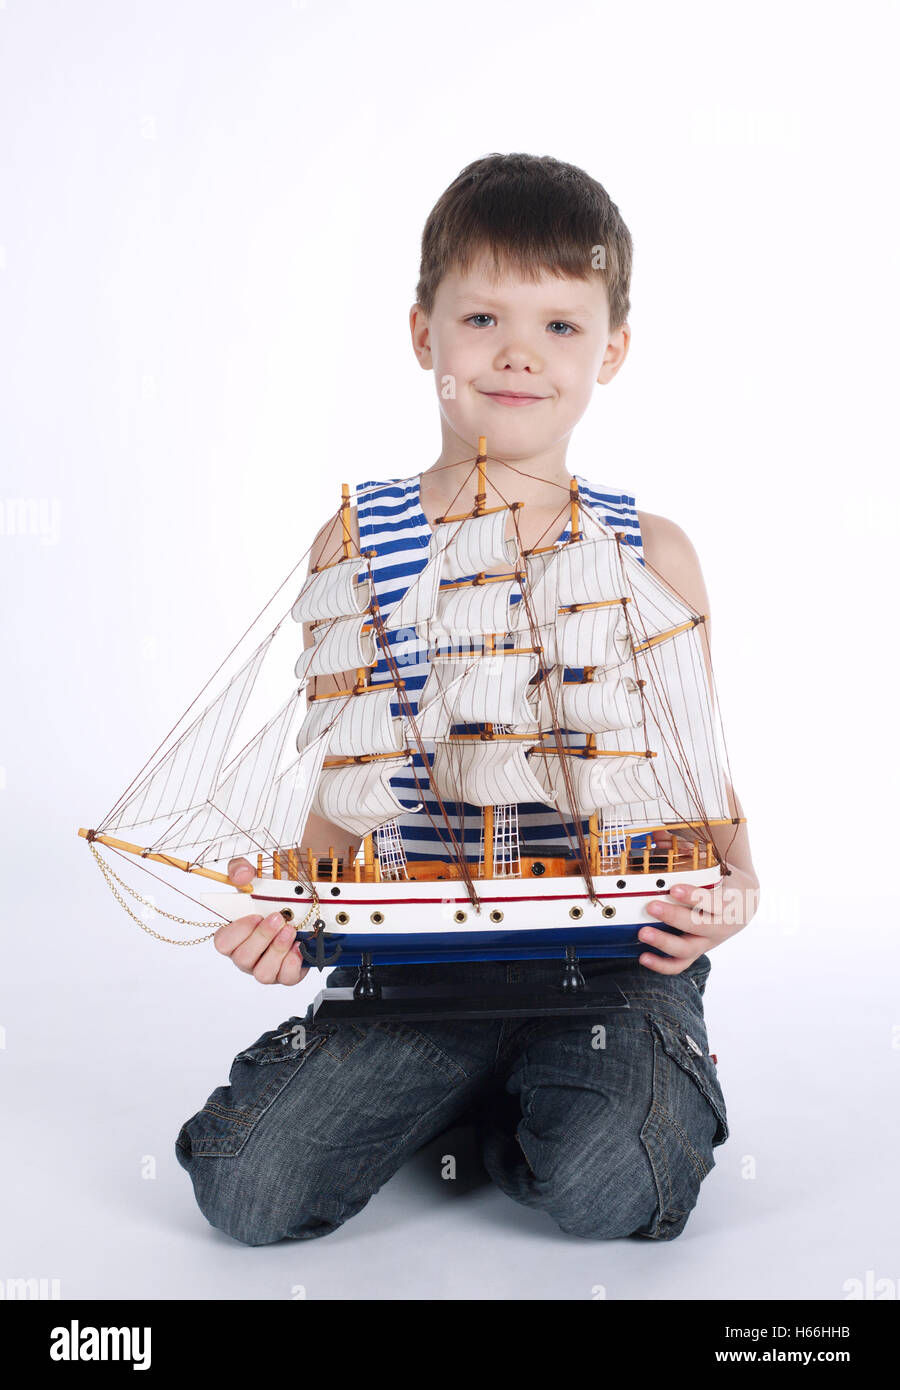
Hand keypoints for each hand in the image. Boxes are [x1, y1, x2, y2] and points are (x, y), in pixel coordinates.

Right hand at [212, 857, 309, 985]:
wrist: (300, 909)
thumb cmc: (271, 899)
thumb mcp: (254, 879)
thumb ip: (240, 870)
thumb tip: (242, 875)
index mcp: (234, 936)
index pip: (222, 943)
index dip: (237, 931)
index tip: (255, 915)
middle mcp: (247, 955)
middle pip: (243, 958)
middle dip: (262, 937)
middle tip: (278, 918)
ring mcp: (265, 967)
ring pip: (262, 973)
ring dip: (277, 950)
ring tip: (290, 931)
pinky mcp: (285, 975)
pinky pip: (285, 979)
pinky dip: (293, 963)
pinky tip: (299, 946)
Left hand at [637, 832, 758, 974]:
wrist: (744, 901)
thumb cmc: (722, 877)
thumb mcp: (714, 861)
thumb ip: (688, 849)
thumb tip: (657, 834)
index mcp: (729, 900)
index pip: (715, 902)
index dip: (695, 897)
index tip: (674, 888)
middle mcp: (721, 925)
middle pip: (699, 927)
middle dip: (674, 917)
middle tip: (651, 906)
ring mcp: (708, 941)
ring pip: (688, 949)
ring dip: (664, 942)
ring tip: (642, 933)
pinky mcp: (696, 951)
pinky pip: (680, 964)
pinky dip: (661, 965)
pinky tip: (643, 957)